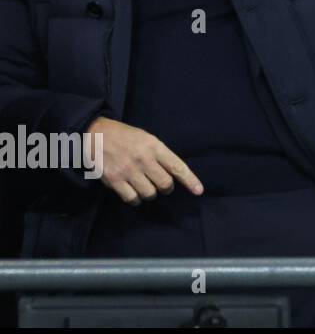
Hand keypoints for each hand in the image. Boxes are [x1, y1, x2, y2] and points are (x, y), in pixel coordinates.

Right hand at [88, 116, 203, 204]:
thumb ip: (160, 154)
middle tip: (161, 184)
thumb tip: (174, 173)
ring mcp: (128, 170)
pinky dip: (135, 199)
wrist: (96, 134)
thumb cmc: (125, 136)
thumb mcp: (147, 138)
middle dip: (166, 188)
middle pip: (165, 184)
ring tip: (144, 186)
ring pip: (149, 194)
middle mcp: (143, 159)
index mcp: (154, 146)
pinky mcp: (114, 180)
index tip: (199, 190)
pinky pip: (132, 198)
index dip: (190, 180)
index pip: (177, 166)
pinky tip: (134, 193)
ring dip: (149, 193)